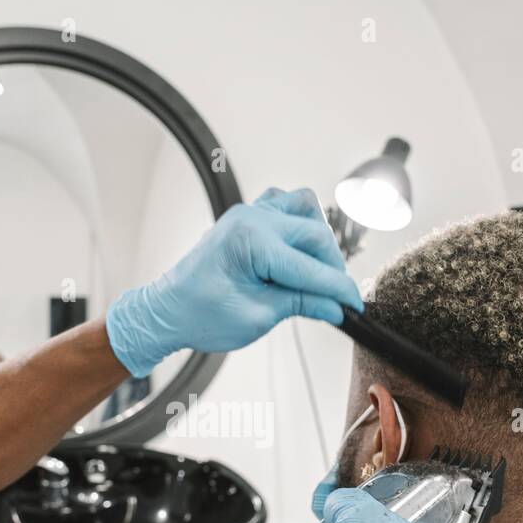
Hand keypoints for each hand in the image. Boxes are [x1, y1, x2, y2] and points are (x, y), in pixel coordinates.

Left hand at [105, 187, 361, 376]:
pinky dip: (299, 223)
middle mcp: (252, 220)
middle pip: (315, 235)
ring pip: (305, 209)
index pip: (311, 267)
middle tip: (335, 299)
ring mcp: (248, 213)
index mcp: (252, 243)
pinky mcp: (247, 216)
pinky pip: (284, 204)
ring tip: (315, 273)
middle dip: (331, 269)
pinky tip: (297, 250)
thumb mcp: (257, 317)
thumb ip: (301, 304)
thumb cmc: (201, 315)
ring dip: (318, 240)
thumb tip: (335, 306)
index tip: (355, 307)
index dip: (338, 290)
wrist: (168, 311)